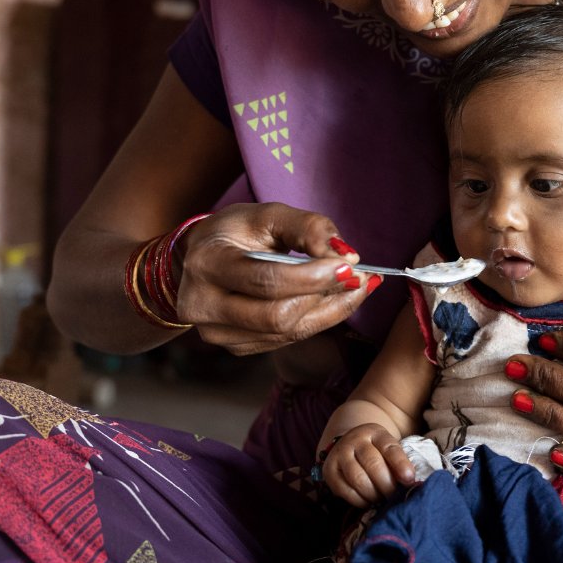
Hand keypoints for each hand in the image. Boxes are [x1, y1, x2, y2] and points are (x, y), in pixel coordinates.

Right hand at [173, 202, 379, 354]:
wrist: (203, 256)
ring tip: (354, 286)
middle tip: (360, 277)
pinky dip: (317, 320)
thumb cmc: (237, 232)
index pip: (265, 280)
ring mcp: (217, 333)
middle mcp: (203, 305)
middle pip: (276, 315)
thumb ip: (307, 227)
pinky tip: (334, 299)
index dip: (311, 277)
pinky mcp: (236, 347)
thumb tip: (346, 255)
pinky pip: (286, 340)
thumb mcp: (267, 215)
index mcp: (207, 264)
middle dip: (324, 297)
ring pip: (285, 333)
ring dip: (329, 310)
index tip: (349, 265)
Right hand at [323, 425, 416, 507]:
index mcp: (375, 432)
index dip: (401, 464)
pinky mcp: (330, 471)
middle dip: (387, 485)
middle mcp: (355, 440)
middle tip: (395, 496)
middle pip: (373, 464)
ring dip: (374, 494)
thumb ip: (399, 463)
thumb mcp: (388, 449)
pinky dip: (360, 500)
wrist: (348, 443)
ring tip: (382, 499)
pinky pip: (346, 491)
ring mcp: (340, 454)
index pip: (389, 448)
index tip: (410, 480)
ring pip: (358, 478)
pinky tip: (368, 501)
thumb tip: (411, 484)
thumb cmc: (376, 451)